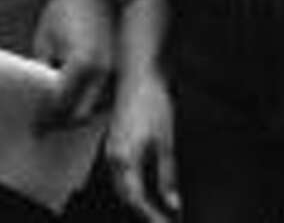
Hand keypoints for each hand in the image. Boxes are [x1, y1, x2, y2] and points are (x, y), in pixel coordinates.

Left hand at [34, 0, 115, 127]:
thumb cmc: (66, 6)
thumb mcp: (45, 37)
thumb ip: (43, 69)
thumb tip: (39, 96)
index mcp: (84, 66)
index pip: (63, 106)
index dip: (47, 119)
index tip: (34, 126)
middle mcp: (105, 74)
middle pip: (82, 115)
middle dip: (62, 123)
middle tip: (43, 127)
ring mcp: (117, 73)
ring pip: (96, 109)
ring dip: (78, 114)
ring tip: (57, 118)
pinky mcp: (121, 68)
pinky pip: (105, 96)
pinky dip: (91, 103)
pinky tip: (77, 103)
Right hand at [107, 69, 178, 220]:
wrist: (138, 74)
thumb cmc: (153, 104)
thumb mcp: (166, 143)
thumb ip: (167, 177)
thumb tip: (172, 204)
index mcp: (125, 159)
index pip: (136, 200)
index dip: (151, 217)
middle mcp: (113, 157)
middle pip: (125, 196)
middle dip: (143, 213)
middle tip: (161, 221)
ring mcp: (111, 149)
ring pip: (120, 185)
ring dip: (136, 201)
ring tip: (154, 211)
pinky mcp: (113, 142)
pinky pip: (118, 172)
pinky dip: (130, 186)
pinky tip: (142, 187)